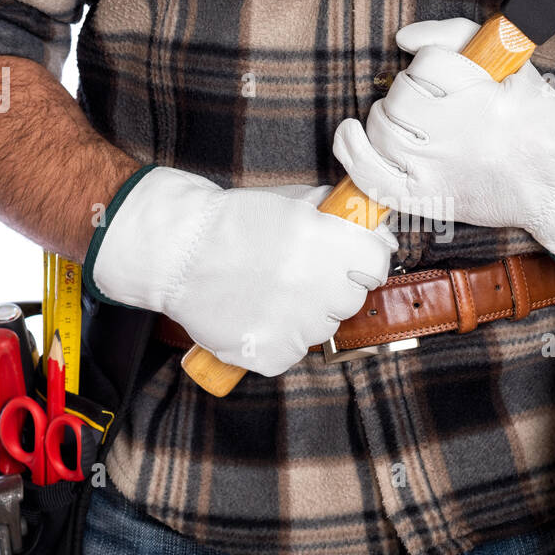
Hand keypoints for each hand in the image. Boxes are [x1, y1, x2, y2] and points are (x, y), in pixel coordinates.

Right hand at [87, 167, 396, 375]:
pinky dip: (277, 339)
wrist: (177, 249)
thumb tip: (376, 229)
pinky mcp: (271, 352)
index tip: (350, 258)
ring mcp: (294, 324)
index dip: (364, 259)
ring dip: (304, 314)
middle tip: (297, 274)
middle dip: (332, 287)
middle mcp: (315, 285)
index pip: (377, 262)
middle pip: (351, 299)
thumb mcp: (292, 202)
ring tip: (267, 292)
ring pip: (321, 328)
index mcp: (325, 242)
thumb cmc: (232, 222)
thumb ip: (336, 216)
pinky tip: (255, 315)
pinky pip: (291, 352)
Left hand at [333, 18, 554, 269]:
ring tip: (409, 122)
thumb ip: (458, 35)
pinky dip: (352, 150)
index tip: (443, 76)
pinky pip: (371, 174)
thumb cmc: (536, 122)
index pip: (427, 62)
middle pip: (399, 95)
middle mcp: (456, 134)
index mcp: (481, 97)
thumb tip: (402, 37)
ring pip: (383, 127)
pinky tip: (350, 133)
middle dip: (408, 90)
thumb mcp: (513, 65)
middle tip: (428, 101)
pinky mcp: (426, 198)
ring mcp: (437, 169)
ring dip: (389, 117)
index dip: (430, 63)